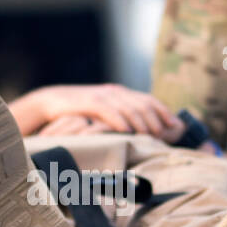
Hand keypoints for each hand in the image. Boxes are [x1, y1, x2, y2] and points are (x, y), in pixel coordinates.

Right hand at [12, 84, 184, 140]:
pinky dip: (120, 120)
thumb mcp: (102, 111)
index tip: (174, 124)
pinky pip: (109, 111)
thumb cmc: (78, 111)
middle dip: (156, 118)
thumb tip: (138, 131)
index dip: (163, 111)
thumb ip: (119, 115)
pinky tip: (128, 130)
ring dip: (142, 121)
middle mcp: (114, 92)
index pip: (147, 99)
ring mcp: (102, 96)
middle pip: (142, 103)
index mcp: (120, 93)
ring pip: (128, 107)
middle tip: (165, 132)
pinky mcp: (89, 103)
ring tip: (151, 134)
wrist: (51, 101)